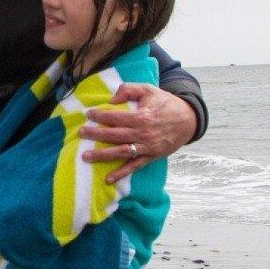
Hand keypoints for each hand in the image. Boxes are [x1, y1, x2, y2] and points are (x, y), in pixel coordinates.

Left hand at [78, 83, 192, 184]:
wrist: (189, 120)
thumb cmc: (166, 103)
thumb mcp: (149, 90)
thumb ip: (129, 89)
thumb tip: (112, 99)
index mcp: (142, 117)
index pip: (116, 117)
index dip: (100, 116)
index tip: (88, 114)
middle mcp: (143, 134)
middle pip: (114, 135)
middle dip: (95, 134)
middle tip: (80, 133)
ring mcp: (147, 147)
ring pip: (121, 152)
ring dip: (102, 155)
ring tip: (86, 156)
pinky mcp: (151, 157)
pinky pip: (134, 167)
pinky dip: (121, 174)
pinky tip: (108, 179)